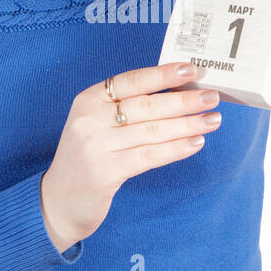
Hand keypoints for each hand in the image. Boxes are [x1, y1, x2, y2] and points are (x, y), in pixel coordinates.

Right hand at [39, 62, 220, 253]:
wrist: (58, 201)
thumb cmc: (86, 159)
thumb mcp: (95, 125)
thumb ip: (125, 109)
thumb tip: (175, 93)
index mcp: (88, 100)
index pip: (132, 80)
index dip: (164, 74)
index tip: (192, 69)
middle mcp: (90, 119)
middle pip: (147, 105)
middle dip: (184, 100)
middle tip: (212, 96)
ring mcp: (96, 145)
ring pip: (153, 130)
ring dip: (187, 124)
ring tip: (212, 120)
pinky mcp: (105, 171)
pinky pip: (150, 156)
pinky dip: (176, 148)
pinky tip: (195, 143)